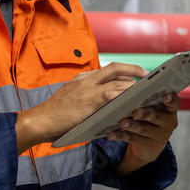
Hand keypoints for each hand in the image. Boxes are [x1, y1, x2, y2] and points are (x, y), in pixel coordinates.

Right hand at [16, 62, 142, 151]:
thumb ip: (87, 99)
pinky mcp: (91, 100)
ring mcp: (89, 88)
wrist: (41, 121)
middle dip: (134, 71)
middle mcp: (87, 79)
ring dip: (134, 86)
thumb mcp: (71, 101)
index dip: (124, 71)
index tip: (135, 75)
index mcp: (82, 78)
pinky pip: (113, 94)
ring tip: (147, 92)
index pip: (108, 70)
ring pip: (118, 81)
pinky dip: (125, 96)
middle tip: (148, 78)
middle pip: (116, 68)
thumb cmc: (55, 117)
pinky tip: (135, 101)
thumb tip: (104, 106)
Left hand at [108, 93, 180, 174]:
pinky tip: (111, 134)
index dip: (171, 100)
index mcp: (170, 111)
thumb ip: (148, 100)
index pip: (174, 103)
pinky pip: (132, 139)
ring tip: (122, 123)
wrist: (150, 146)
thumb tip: (130, 90)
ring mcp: (159, 136)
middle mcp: (167, 123)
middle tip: (135, 112)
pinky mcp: (148, 146)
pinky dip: (120, 135)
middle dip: (145, 113)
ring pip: (143, 129)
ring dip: (132, 125)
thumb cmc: (150, 120)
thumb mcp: (153, 110)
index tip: (165, 96)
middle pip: (156, 116)